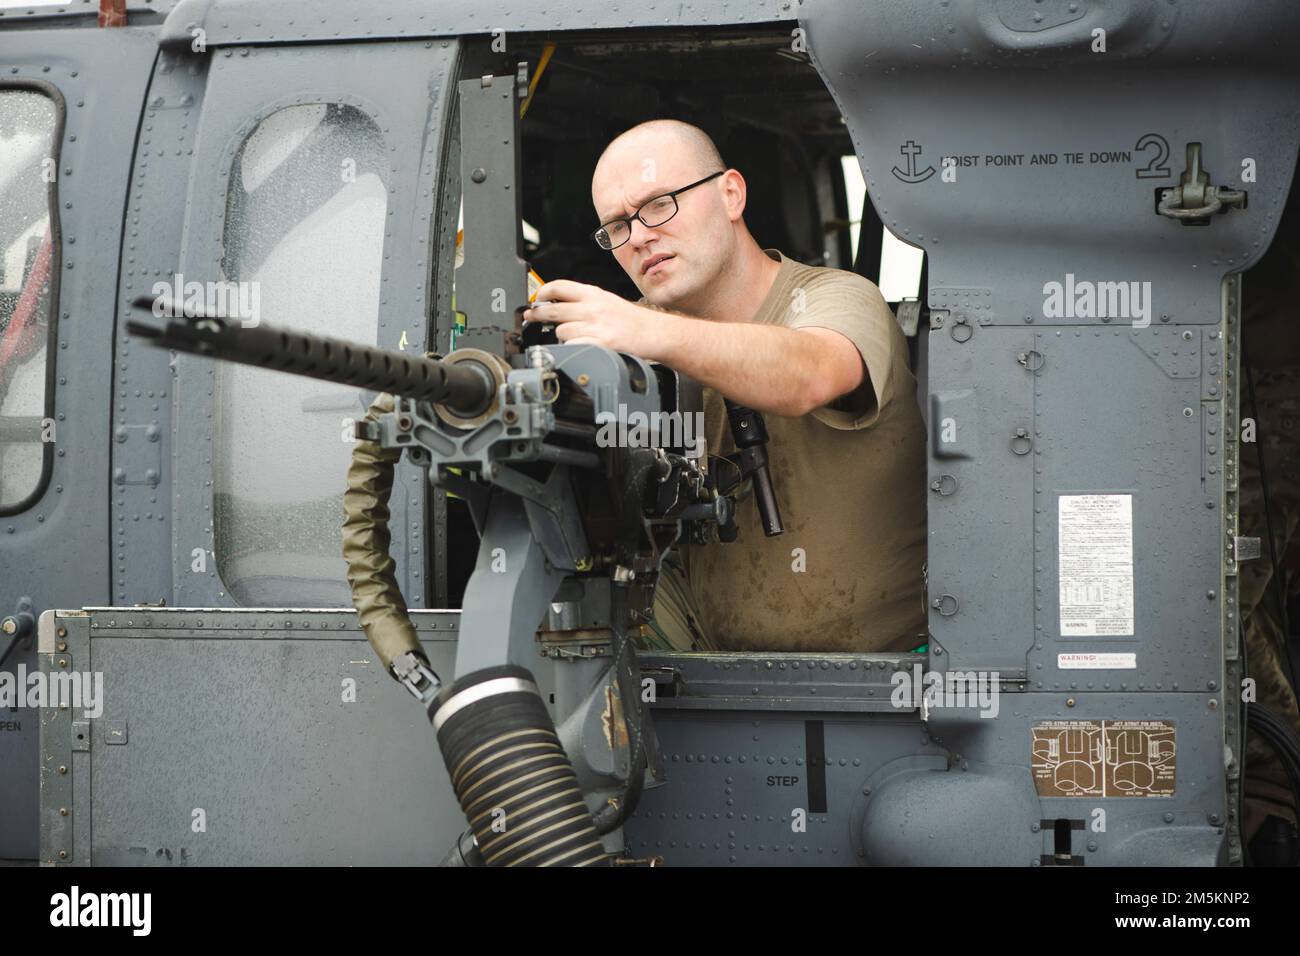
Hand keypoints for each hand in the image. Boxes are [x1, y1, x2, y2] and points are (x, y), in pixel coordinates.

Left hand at [523, 280, 664, 357]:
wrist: (653, 333)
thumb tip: (554, 303)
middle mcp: (593, 308)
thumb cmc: (630, 320)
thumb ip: (582, 301)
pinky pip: (572, 346)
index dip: (542, 293)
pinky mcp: (600, 343)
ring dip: (561, 336)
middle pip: (552, 309)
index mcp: (593, 294)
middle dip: (537, 314)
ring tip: (572, 336)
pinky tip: (580, 347)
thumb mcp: (606, 301)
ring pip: (560, 331)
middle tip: (531, 317)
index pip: (559, 286)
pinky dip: (572, 348)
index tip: (536, 300)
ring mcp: (596, 326)